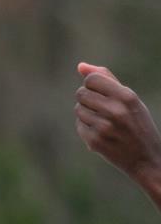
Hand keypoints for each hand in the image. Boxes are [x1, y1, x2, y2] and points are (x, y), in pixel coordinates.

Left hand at [75, 63, 160, 190]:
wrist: (146, 158)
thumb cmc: (137, 123)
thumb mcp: (130, 99)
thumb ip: (107, 80)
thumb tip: (81, 66)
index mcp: (127, 97)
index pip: (92, 79)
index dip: (91, 84)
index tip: (99, 91)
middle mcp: (115, 110)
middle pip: (81, 93)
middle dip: (87, 98)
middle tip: (101, 107)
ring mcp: (104, 127)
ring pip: (78, 110)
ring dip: (86, 113)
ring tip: (104, 121)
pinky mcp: (94, 141)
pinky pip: (79, 125)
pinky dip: (86, 128)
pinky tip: (101, 133)